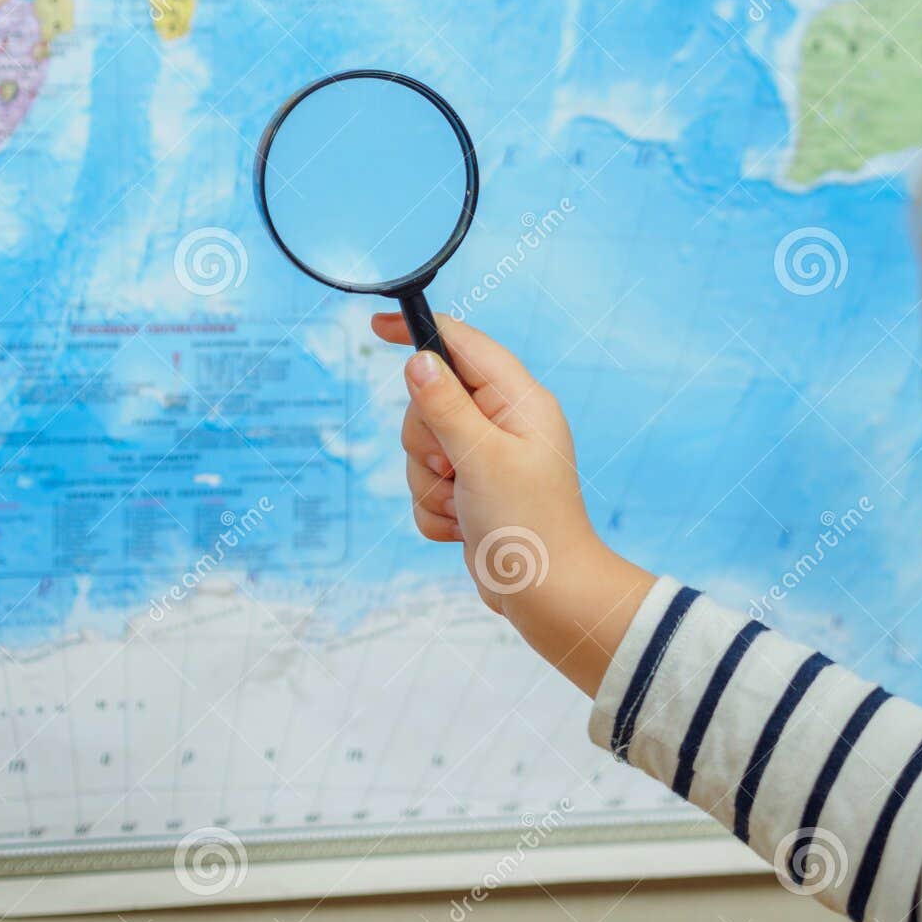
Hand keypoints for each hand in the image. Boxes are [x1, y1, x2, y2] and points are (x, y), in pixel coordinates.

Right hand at [372, 312, 653, 694]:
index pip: (464, 346)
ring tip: (466, 507)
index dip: (422, 332)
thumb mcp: (481, 457)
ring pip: (421, 452)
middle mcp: (505, 425)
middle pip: (430, 403)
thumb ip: (445, 406)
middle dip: (427, 444)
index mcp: (520, 402)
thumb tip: (418, 359)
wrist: (545, 596)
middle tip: (455, 469)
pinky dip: (436, 513)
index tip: (375, 325)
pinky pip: (426, 489)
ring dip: (431, 486)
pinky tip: (464, 530)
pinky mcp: (471, 494)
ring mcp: (487, 461)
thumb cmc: (528, 524)